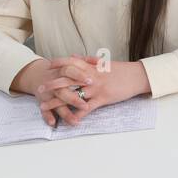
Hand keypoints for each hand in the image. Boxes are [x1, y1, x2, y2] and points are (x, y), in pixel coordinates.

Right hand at [11, 57, 89, 126]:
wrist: (39, 74)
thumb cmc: (61, 70)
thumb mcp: (72, 64)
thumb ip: (86, 63)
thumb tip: (101, 61)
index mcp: (63, 71)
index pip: (70, 71)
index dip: (80, 75)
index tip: (90, 80)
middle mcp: (56, 83)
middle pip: (64, 91)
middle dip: (74, 99)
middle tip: (85, 106)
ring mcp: (49, 93)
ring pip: (56, 103)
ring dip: (66, 113)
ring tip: (75, 122)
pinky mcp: (43, 101)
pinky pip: (44, 111)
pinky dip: (47, 117)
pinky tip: (53, 123)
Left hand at [23, 55, 149, 125]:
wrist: (137, 76)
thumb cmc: (122, 70)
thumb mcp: (104, 63)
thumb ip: (88, 60)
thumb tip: (73, 56)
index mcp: (92, 67)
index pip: (72, 62)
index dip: (59, 63)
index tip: (48, 65)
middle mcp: (91, 77)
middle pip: (67, 80)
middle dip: (51, 84)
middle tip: (39, 88)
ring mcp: (96, 89)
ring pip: (73, 95)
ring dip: (57, 102)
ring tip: (44, 106)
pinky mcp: (103, 99)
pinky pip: (87, 108)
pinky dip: (77, 114)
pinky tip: (67, 120)